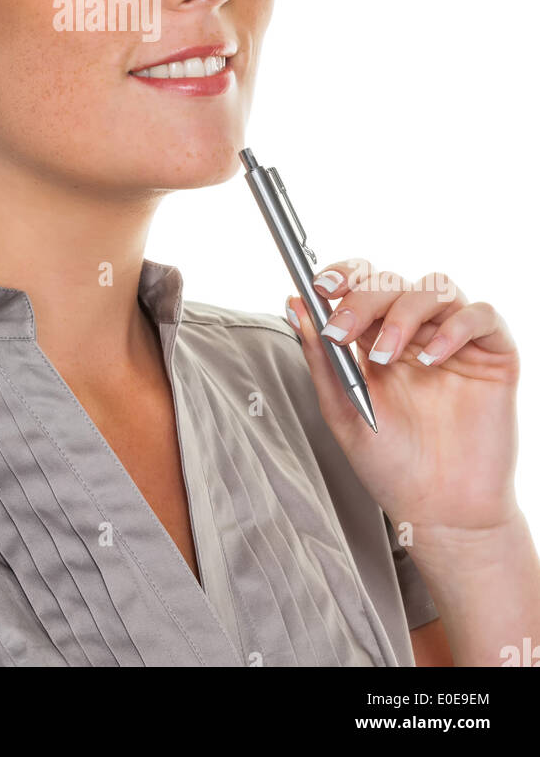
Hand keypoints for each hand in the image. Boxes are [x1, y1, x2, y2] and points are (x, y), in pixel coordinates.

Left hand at [286, 261, 520, 537]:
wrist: (441, 512)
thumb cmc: (393, 466)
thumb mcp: (343, 412)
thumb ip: (322, 358)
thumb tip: (294, 304)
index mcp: (376, 338)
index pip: (362, 283)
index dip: (342, 274)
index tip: (319, 286)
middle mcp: (416, 332)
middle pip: (392, 282)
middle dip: (362, 299)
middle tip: (342, 330)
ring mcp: (455, 340)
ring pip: (435, 287)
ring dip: (404, 312)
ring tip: (387, 355)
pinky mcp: (493, 354)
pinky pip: (482, 314)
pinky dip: (457, 326)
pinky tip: (434, 360)